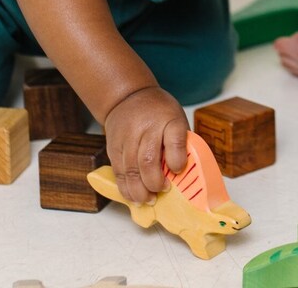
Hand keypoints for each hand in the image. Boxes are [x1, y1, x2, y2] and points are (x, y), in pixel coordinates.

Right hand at [103, 86, 189, 203]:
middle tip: (162, 191)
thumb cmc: (159, 111)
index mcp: (168, 119)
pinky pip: (118, 173)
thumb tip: (184, 172)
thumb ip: (179, 142)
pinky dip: (126, 189)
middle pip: (148, 161)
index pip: (174, 139)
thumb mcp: (176, 117)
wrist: (127, 97)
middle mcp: (145, 128)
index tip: (178, 170)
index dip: (177, 159)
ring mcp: (126, 139)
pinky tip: (134, 196)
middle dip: (155, 183)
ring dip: (140, 191)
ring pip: (130, 171)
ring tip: (149, 200)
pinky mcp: (113, 148)